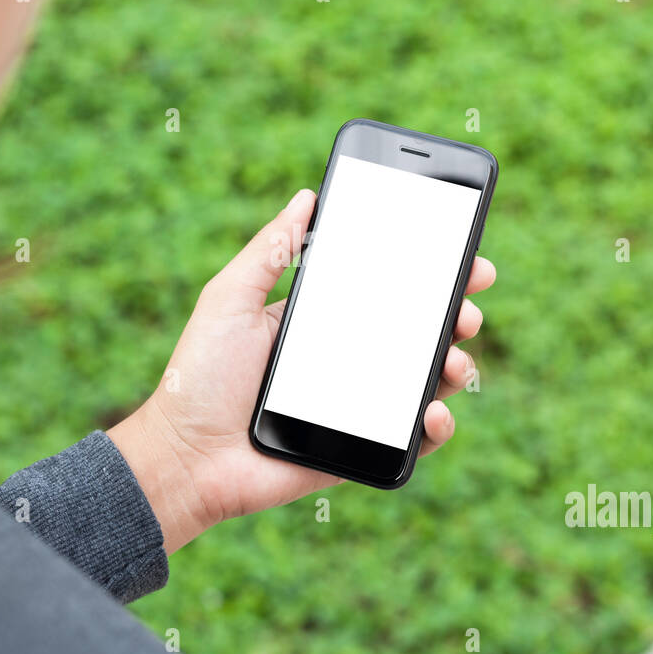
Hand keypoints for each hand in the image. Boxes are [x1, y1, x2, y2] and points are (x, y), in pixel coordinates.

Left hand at [109, 188, 496, 552]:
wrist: (184, 457)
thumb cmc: (198, 376)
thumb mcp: (231, 299)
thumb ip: (270, 249)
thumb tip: (308, 195)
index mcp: (322, 320)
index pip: (387, 289)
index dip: (430, 272)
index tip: (464, 254)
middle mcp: (347, 359)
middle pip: (418, 332)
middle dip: (457, 314)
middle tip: (468, 307)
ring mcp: (357, 406)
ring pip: (425, 382)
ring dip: (454, 366)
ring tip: (453, 360)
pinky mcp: (359, 450)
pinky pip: (411, 441)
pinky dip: (435, 427)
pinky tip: (434, 413)